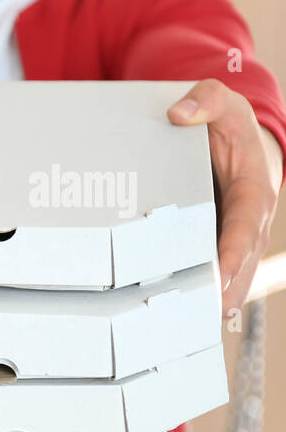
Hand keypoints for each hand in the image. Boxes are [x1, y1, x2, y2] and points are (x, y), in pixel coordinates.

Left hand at [167, 79, 284, 315]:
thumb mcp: (221, 102)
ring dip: (217, 300)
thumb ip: (204, 101)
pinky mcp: (219, 241)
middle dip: (226, 290)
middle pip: (240, 260)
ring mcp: (235, 233)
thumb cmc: (228, 124)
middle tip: (205, 317)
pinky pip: (217, 270)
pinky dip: (207, 293)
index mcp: (253, 190)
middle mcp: (249, 219)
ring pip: (232, 272)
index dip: (234, 251)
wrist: (236, 136)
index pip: (244, 226)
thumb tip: (179, 114)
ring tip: (195, 330)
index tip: (222, 275)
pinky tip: (189, 318)